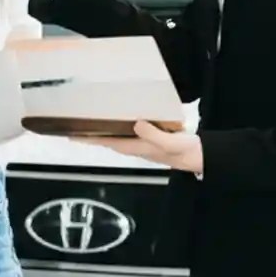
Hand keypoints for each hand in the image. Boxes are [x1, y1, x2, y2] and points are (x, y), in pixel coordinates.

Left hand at [77, 121, 203, 172]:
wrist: (201, 156)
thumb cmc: (185, 151)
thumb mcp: (169, 142)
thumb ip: (153, 134)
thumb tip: (137, 124)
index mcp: (138, 147)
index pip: (109, 143)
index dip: (91, 140)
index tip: (74, 136)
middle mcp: (137, 147)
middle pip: (110, 141)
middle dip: (93, 136)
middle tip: (76, 127)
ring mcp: (144, 144)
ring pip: (118, 137)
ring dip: (105, 132)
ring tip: (92, 123)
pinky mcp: (152, 140)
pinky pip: (130, 133)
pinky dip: (121, 127)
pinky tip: (121, 120)